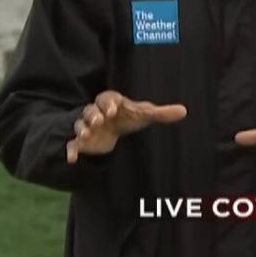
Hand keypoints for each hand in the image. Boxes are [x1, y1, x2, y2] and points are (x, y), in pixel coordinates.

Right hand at [67, 90, 186, 162]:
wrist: (111, 126)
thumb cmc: (128, 116)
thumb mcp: (144, 115)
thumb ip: (161, 113)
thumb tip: (184, 111)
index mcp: (111, 102)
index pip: (108, 97)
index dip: (110, 103)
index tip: (113, 109)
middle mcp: (97, 112)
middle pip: (91, 109)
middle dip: (94, 114)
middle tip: (98, 120)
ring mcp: (87, 126)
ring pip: (81, 124)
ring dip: (82, 128)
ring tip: (85, 134)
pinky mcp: (81, 141)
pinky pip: (72, 143)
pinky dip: (71, 150)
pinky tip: (71, 159)